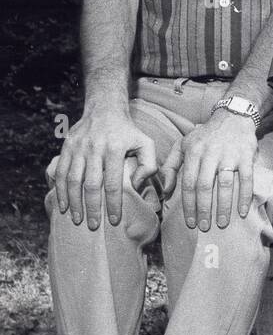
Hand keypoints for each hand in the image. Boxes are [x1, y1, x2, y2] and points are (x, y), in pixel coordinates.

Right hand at [52, 104, 157, 228]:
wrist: (104, 108)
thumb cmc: (128, 131)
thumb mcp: (146, 143)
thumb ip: (149, 165)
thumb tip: (138, 185)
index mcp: (115, 148)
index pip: (113, 183)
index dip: (112, 204)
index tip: (114, 221)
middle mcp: (94, 147)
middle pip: (90, 184)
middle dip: (91, 208)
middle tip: (93, 226)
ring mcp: (78, 147)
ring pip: (72, 180)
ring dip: (73, 202)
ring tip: (77, 219)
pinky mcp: (66, 146)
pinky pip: (60, 172)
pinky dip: (60, 190)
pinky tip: (62, 205)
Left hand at [159, 109, 257, 230]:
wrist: (233, 117)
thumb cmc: (206, 135)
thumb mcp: (183, 144)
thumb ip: (171, 165)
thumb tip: (166, 190)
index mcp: (194, 152)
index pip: (188, 183)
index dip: (188, 205)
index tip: (190, 222)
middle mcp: (211, 153)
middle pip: (205, 186)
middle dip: (204, 209)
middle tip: (204, 227)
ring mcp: (230, 155)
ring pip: (226, 184)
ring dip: (223, 206)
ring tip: (222, 223)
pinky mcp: (246, 156)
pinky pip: (247, 179)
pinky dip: (245, 196)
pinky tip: (242, 212)